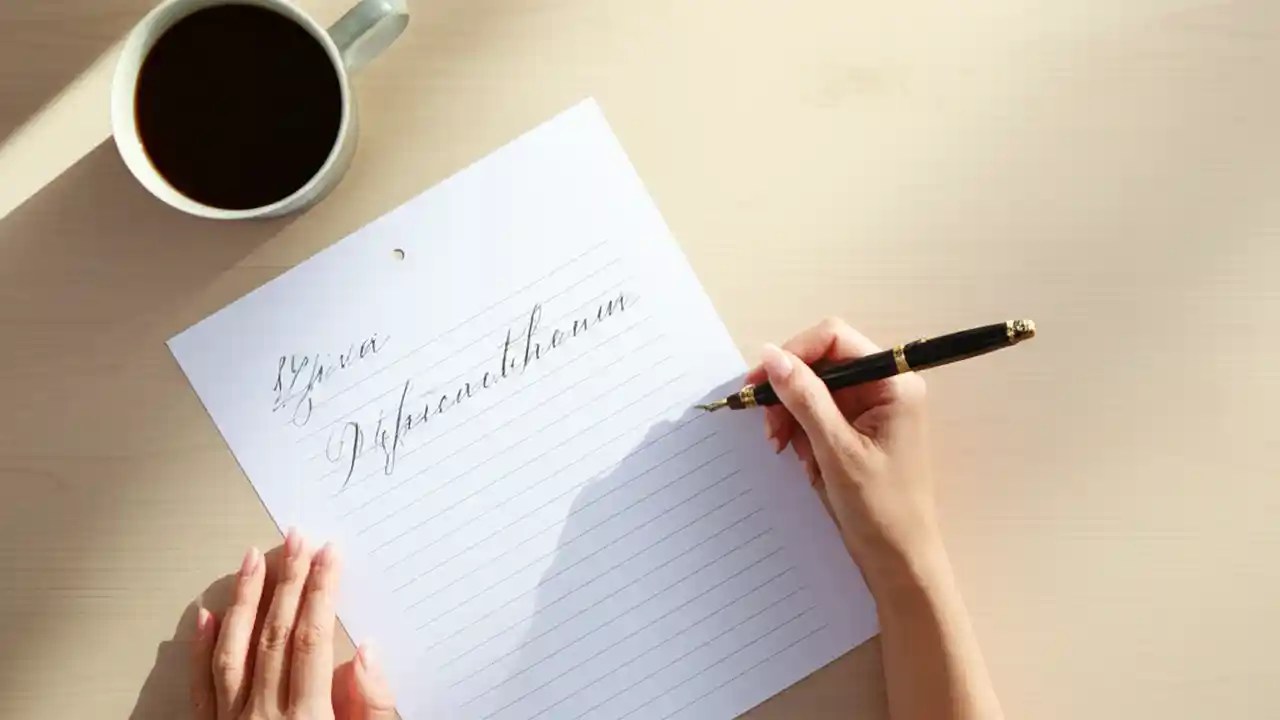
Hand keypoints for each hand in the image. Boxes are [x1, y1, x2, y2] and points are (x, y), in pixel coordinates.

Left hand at [189, 530, 395, 719]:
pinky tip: (207, 614)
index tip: (328, 554)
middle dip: (289, 580)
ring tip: (252, 558)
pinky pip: (202, 686)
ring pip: (234, 650)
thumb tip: (367, 651)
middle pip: (275, 634)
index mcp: (308, 716)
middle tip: (296, 539)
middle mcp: (265, 714)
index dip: (321, 591)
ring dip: (245, 599)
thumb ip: (371, 705)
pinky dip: (202, 648)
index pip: (312, 638)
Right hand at [746, 318, 940, 589]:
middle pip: (821, 363)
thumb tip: (771, 356)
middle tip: (768, 427)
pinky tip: (808, 465)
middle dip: (789, 392)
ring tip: (787, 451)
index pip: (834, 338)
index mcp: (893, 383)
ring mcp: (871, 409)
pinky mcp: (859, 430)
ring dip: (793, 418)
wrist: (899, 560)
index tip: (762, 382)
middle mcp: (885, 387)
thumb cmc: (879, 509)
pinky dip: (803, 435)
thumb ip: (804, 398)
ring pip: (814, 391)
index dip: (794, 353)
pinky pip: (819, 416)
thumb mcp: (836, 450)